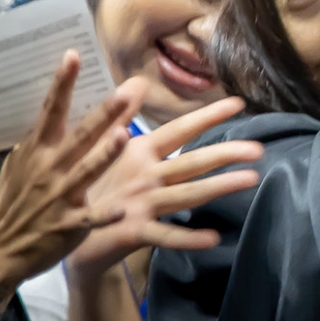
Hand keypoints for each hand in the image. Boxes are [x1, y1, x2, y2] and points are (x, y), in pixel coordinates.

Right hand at [0, 53, 135, 305]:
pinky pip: (88, 218)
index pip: (50, 110)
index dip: (62, 83)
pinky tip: (121, 212)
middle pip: (80, 136)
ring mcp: (57, 197)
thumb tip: (52, 112)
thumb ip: (40, 141)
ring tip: (123, 135)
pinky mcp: (66, 225)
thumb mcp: (19, 166)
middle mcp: (48, 169)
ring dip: (104, 155)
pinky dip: (103, 215)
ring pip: (86, 171)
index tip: (73, 55)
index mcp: (36, 151)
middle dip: (104, 113)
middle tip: (127, 91)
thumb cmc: (12, 203)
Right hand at [65, 94, 263, 282]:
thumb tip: (138, 82)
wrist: (60, 229)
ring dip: (218, 187)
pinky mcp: (131, 230)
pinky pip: (165, 236)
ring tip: (251, 179)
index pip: (179, 129)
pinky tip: (213, 238)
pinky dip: (187, 238)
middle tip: (259, 148)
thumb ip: (124, 115)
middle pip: (190, 162)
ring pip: (185, 194)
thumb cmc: (92, 184)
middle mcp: (143, 174)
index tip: (238, 103)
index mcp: (138, 151)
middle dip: (224, 153)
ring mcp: (139, 202)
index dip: (208, 116)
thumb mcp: (105, 147)